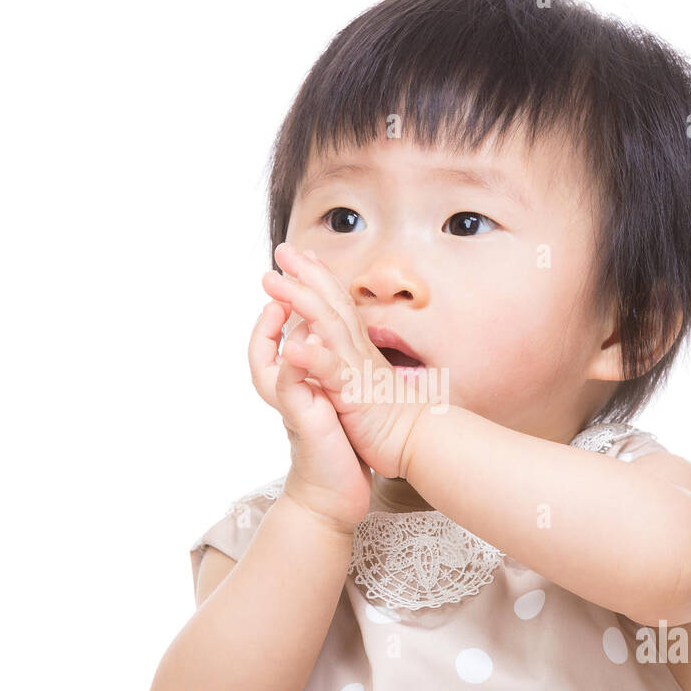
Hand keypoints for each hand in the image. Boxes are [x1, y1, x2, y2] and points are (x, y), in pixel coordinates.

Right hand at [247, 293, 371, 531]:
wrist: (335, 495)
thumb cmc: (336, 447)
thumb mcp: (330, 402)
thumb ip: (322, 372)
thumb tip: (322, 339)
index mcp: (297, 383)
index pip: (277, 338)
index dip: (284, 308)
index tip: (295, 282)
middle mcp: (288, 392)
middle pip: (262, 344)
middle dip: (268, 308)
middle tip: (273, 275)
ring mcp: (293, 406)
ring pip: (268, 365)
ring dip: (272, 333)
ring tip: (279, 304)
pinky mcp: (304, 422)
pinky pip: (290, 389)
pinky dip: (293, 365)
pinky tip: (299, 345)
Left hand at [261, 242, 431, 480]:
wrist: (417, 441)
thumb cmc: (392, 416)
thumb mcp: (367, 380)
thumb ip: (353, 358)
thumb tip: (344, 345)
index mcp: (357, 348)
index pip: (337, 304)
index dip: (320, 277)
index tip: (304, 254)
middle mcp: (356, 351)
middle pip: (330, 302)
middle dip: (305, 274)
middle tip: (283, 249)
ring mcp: (355, 368)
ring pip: (327, 325)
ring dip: (299, 300)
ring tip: (274, 281)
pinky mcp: (353, 394)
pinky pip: (331, 372)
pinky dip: (312, 358)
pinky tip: (291, 348)